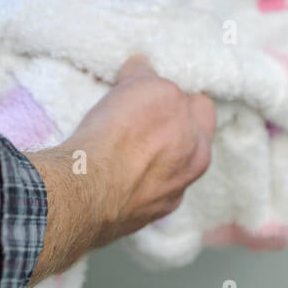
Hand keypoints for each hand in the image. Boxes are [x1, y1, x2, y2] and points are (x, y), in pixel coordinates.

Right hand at [26, 55, 215, 284]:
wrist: (86, 189)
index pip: (201, 109)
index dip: (180, 96)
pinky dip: (128, 184)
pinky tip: (108, 175)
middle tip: (137, 117)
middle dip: (166, 129)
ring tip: (118, 149)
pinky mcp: (136, 220)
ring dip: (148, 160)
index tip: (159, 92)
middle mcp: (187, 176)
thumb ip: (146, 76)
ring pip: (161, 172)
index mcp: (200, 143)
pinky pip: (137, 194)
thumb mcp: (140, 86)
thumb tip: (141, 67)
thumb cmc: (121, 134)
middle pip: (185, 143)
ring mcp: (162, 202)